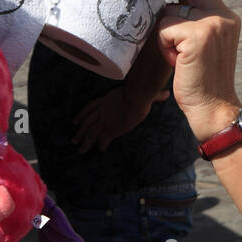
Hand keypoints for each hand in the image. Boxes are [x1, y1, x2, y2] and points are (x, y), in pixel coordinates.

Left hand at [72, 32, 172, 152]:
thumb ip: (152, 94)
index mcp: (106, 100)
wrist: (137, 98)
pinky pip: (104, 139)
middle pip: (88, 122)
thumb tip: (166, 94)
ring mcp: (106, 120)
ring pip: (91, 132)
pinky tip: (100, 150)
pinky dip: (101, 145)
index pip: (89, 108)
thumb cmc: (139, 92)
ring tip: (81, 149)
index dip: (82, 115)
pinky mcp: (112, 129)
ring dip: (85, 142)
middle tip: (75, 139)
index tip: (75, 121)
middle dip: (80, 131)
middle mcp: (103, 110)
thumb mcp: (141, 91)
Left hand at [155, 0, 241, 142]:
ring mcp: (213, 23)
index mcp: (227, 16)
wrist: (214, 110)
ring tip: (177, 56)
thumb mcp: (205, 45)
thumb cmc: (203, 81)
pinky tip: (177, 62)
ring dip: (165, 34)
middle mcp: (224, 15)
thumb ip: (195, 21)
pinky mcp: (198, 35)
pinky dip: (163, 46)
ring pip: (170, 11)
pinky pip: (164, 28)